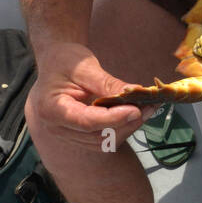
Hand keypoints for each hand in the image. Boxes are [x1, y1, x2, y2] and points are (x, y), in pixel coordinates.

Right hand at [25, 41, 162, 144]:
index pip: (86, 121)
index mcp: (52, 108)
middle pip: (97, 136)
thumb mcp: (86, 67)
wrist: (56, 63)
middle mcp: (57, 127)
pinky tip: (136, 114)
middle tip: (150, 106)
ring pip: (103, 142)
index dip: (113, 119)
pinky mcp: (79, 135)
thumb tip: (134, 92)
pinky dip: (122, 128)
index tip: (136, 110)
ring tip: (147, 109)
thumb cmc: (66, 60)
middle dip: (126, 124)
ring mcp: (67, 134)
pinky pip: (103, 139)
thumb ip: (108, 84)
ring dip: (128, 128)